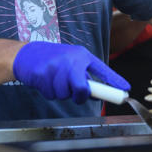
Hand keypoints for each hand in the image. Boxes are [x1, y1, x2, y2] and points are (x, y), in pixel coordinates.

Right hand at [13, 42, 129, 103]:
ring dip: (61, 93)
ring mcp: (56, 66)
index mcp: (81, 55)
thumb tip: (97, 93)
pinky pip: (51, 93)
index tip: (125, 91)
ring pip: (65, 94)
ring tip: (55, 81)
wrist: (27, 54)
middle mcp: (70, 59)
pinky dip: (49, 92)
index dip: (114, 81)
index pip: (102, 70)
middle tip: (74, 93)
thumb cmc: (53, 60)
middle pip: (82, 89)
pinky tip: (45, 81)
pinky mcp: (42, 73)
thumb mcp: (72, 62)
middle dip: (79, 96)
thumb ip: (84, 76)